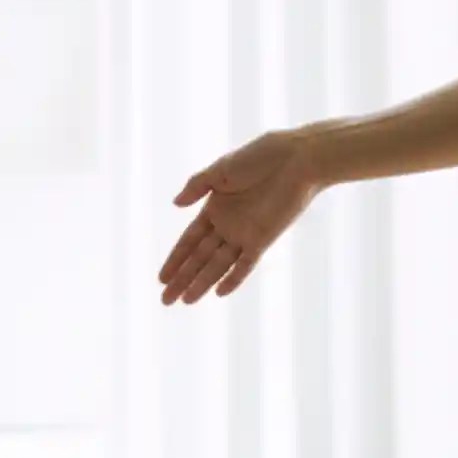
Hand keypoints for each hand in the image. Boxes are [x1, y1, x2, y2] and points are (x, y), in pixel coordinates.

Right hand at [158, 129, 319, 304]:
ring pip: (218, 264)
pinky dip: (234, 278)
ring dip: (202, 282)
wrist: (296, 159)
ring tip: (185, 300)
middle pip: (200, 258)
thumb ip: (197, 185)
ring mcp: (245, 234)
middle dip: (182, 278)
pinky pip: (246, 263)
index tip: (161, 278)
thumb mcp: (222, 169)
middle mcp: (228, 225)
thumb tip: (175, 204)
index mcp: (215, 208)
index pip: (189, 240)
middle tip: (165, 300)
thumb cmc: (260, 157)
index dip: (175, 259)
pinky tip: (218, 292)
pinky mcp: (264, 238)